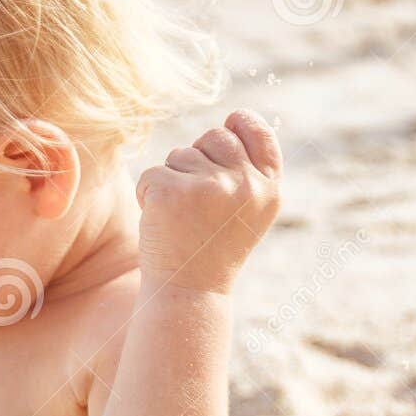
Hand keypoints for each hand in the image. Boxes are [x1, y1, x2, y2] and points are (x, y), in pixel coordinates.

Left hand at [135, 109, 281, 294]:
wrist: (190, 293)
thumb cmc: (212, 250)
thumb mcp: (246, 211)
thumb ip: (248, 172)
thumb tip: (233, 122)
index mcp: (268, 188)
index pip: (259, 132)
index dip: (241, 123)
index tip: (229, 124)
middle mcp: (244, 184)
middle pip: (214, 136)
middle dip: (198, 158)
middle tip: (195, 201)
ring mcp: (209, 186)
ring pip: (180, 154)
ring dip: (172, 180)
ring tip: (181, 218)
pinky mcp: (172, 192)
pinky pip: (152, 173)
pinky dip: (147, 195)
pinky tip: (160, 222)